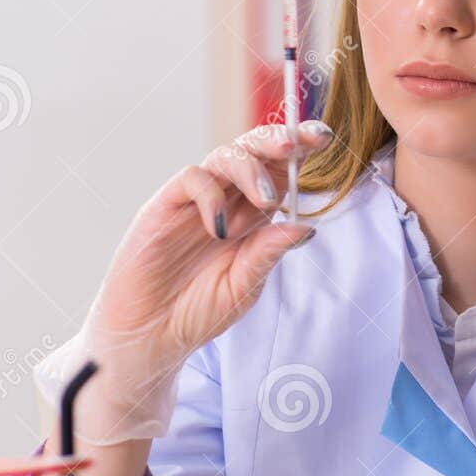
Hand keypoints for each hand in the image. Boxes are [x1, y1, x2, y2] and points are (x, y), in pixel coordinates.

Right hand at [34, 120, 332, 443]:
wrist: (150, 336)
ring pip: (224, 157)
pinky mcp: (163, 207)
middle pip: (253, 150)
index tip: (324, 139)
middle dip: (279, 140)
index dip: (300, 149)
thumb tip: (307, 227)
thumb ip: (268, 254)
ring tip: (266, 199)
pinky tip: (219, 227)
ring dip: (251, 169)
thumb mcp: (245, 286)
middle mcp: (225, 201)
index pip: (278, 170)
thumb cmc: (197, 312)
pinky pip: (191, 179)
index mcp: (251, 216)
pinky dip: (211, 194)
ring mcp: (194, 202)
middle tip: (298, 144)